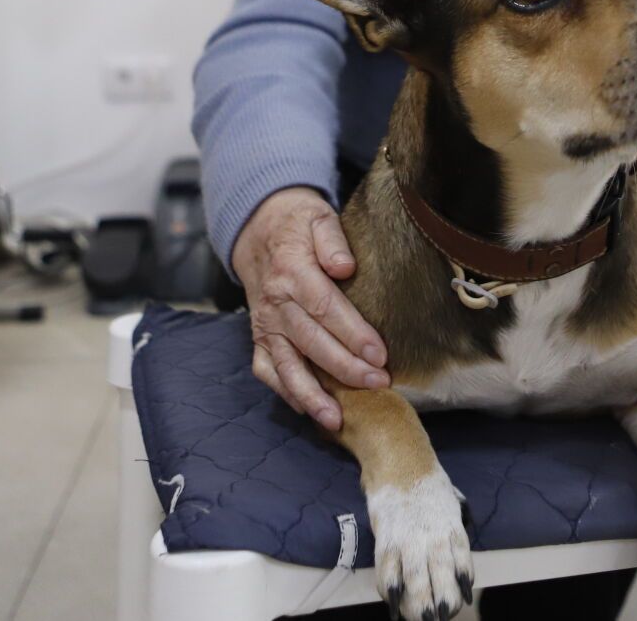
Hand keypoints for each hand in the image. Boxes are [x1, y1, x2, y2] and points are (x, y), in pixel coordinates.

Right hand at [231, 187, 389, 430]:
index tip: (380, 354)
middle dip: (345, 368)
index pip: (325, 307)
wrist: (257, 230)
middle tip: (378, 383)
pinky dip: (286, 393)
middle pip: (311, 341)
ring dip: (311, 395)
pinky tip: (309, 411)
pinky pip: (268, 371)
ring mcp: (265, 324)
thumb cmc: (298, 225)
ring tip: (336, 420)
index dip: (352, 334)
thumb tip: (345, 266)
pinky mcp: (259, 338)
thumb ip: (332, 240)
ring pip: (286, 365)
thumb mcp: (318, 217)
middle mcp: (275, 303)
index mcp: (292, 271)